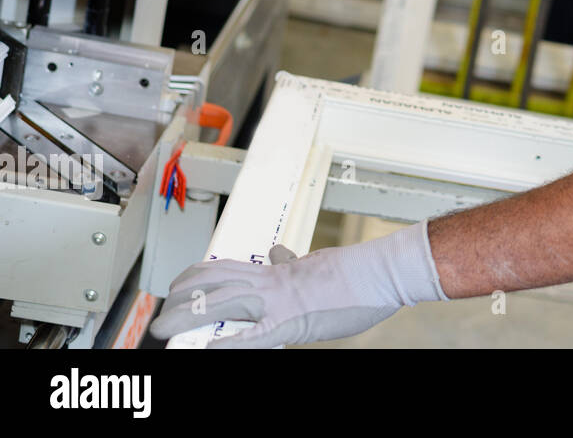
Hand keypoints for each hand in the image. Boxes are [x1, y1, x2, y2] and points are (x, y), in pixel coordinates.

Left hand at [149, 220, 445, 347]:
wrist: (380, 272)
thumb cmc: (357, 272)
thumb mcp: (317, 263)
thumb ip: (293, 263)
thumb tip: (278, 253)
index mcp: (277, 271)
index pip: (225, 268)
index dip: (196, 277)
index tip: (180, 285)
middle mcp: (271, 281)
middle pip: (212, 283)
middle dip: (181, 298)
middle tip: (161, 312)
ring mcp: (278, 300)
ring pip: (220, 302)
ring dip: (187, 316)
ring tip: (165, 328)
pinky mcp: (291, 322)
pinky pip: (251, 337)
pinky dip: (226, 344)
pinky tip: (206, 350)